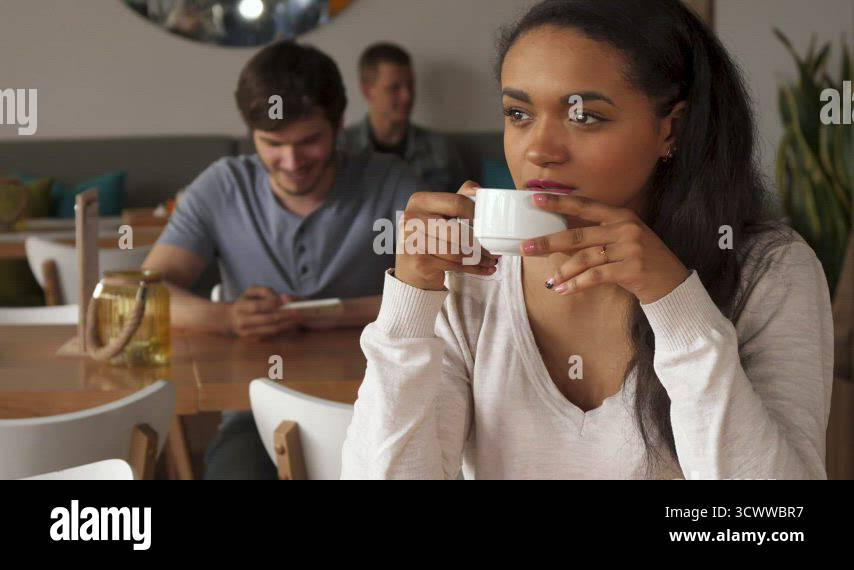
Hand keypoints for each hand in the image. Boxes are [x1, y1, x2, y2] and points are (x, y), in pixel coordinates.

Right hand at [226, 285, 303, 337]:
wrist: (231, 319)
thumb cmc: (245, 302)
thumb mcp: (251, 291)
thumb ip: (265, 291)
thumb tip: (282, 298)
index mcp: (239, 307)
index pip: (256, 306)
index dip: (271, 304)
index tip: (285, 301)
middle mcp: (242, 322)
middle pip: (266, 319)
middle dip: (284, 316)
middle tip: (298, 312)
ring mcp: (248, 333)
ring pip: (271, 330)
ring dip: (287, 325)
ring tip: (298, 319)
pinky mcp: (255, 340)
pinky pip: (273, 336)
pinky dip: (284, 330)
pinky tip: (293, 325)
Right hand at [394, 180, 499, 290]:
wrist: (410, 267)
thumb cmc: (431, 235)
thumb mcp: (441, 212)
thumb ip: (459, 198)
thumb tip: (479, 190)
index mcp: (420, 201)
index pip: (456, 202)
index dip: (476, 213)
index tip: (490, 222)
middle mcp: (412, 219)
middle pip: (457, 231)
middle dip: (480, 243)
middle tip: (495, 249)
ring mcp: (413, 241)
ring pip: (456, 251)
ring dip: (479, 258)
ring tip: (492, 261)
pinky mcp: (419, 262)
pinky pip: (453, 266)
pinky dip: (472, 269)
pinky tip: (484, 269)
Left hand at [520, 193, 690, 303]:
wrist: (672, 284)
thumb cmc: (641, 261)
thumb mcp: (622, 241)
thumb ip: (595, 237)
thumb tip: (557, 242)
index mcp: (621, 216)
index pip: (584, 205)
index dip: (559, 202)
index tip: (536, 199)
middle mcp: (625, 228)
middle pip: (577, 235)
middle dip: (548, 242)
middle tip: (526, 247)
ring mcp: (629, 248)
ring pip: (584, 258)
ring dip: (563, 272)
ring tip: (550, 282)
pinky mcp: (631, 269)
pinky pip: (595, 276)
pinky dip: (576, 285)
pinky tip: (563, 291)